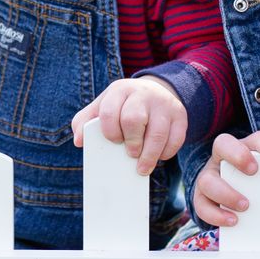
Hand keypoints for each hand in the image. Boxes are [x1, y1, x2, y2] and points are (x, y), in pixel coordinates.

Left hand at [71, 76, 187, 176]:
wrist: (156, 90)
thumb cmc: (124, 105)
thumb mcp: (104, 105)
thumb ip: (86, 121)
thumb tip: (79, 141)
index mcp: (120, 91)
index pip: (110, 112)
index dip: (110, 132)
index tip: (113, 142)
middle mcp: (143, 94)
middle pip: (134, 120)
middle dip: (131, 143)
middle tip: (130, 155)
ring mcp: (164, 104)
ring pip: (157, 133)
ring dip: (149, 155)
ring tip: (142, 167)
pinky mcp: (180, 115)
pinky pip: (176, 139)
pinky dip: (166, 153)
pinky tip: (159, 156)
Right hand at [190, 131, 259, 227]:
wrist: (240, 201)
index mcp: (246, 148)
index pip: (257, 139)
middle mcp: (223, 157)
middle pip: (222, 144)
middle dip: (238, 155)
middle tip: (253, 172)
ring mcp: (208, 176)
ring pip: (206, 179)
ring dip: (226, 193)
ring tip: (245, 206)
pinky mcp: (201, 197)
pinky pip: (201, 205)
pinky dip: (216, 215)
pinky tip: (234, 221)